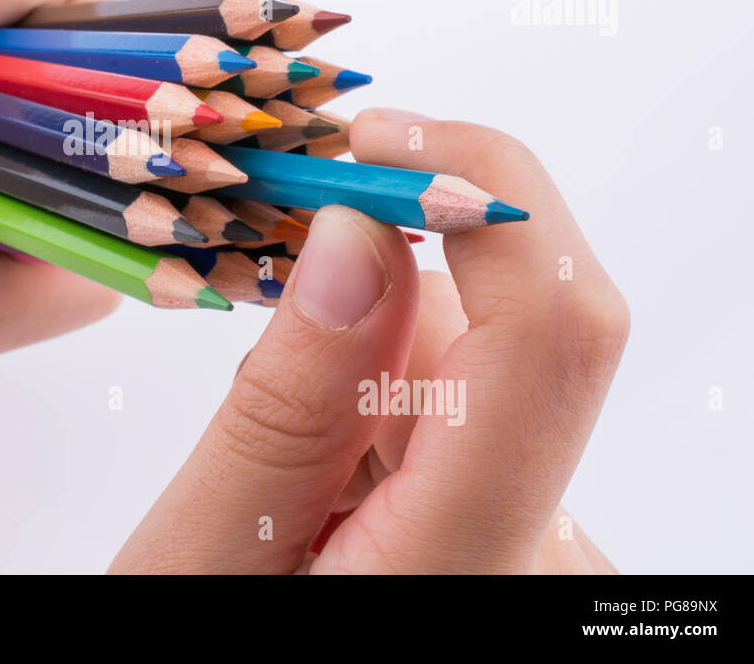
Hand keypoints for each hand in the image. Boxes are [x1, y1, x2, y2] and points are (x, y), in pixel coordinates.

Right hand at [110, 109, 629, 572]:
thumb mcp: (207, 552)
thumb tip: (356, 235)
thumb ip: (289, 400)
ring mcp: (537, 540)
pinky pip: (463, 405)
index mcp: (470, 561)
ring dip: (371, 345)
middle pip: (503, 333)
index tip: (374, 142)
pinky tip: (314, 454)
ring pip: (475, 363)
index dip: (487, 196)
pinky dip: (383, 386)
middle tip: (268, 264)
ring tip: (276, 438)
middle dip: (385, 279)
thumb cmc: (199, 658)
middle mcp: (541, 548)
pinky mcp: (515, 525)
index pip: (555, 330)